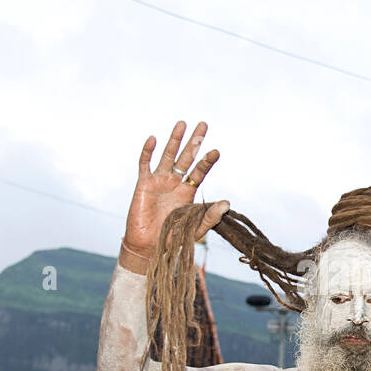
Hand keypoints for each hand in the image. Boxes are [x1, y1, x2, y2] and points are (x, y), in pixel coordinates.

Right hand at [122, 120, 229, 265]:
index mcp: (188, 192)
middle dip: (194, 141)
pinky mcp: (143, 184)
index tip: (216, 151)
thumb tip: (227, 203)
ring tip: (182, 123)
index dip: (207, 161)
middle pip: (186, 157)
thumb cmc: (172, 239)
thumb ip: (210, 216)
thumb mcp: (194, 229)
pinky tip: (153, 139)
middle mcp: (175, 183)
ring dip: (174, 140)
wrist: (149, 247)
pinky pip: (145, 164)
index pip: (199, 171)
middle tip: (203, 125)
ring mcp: (159, 181)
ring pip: (167, 156)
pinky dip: (148, 151)